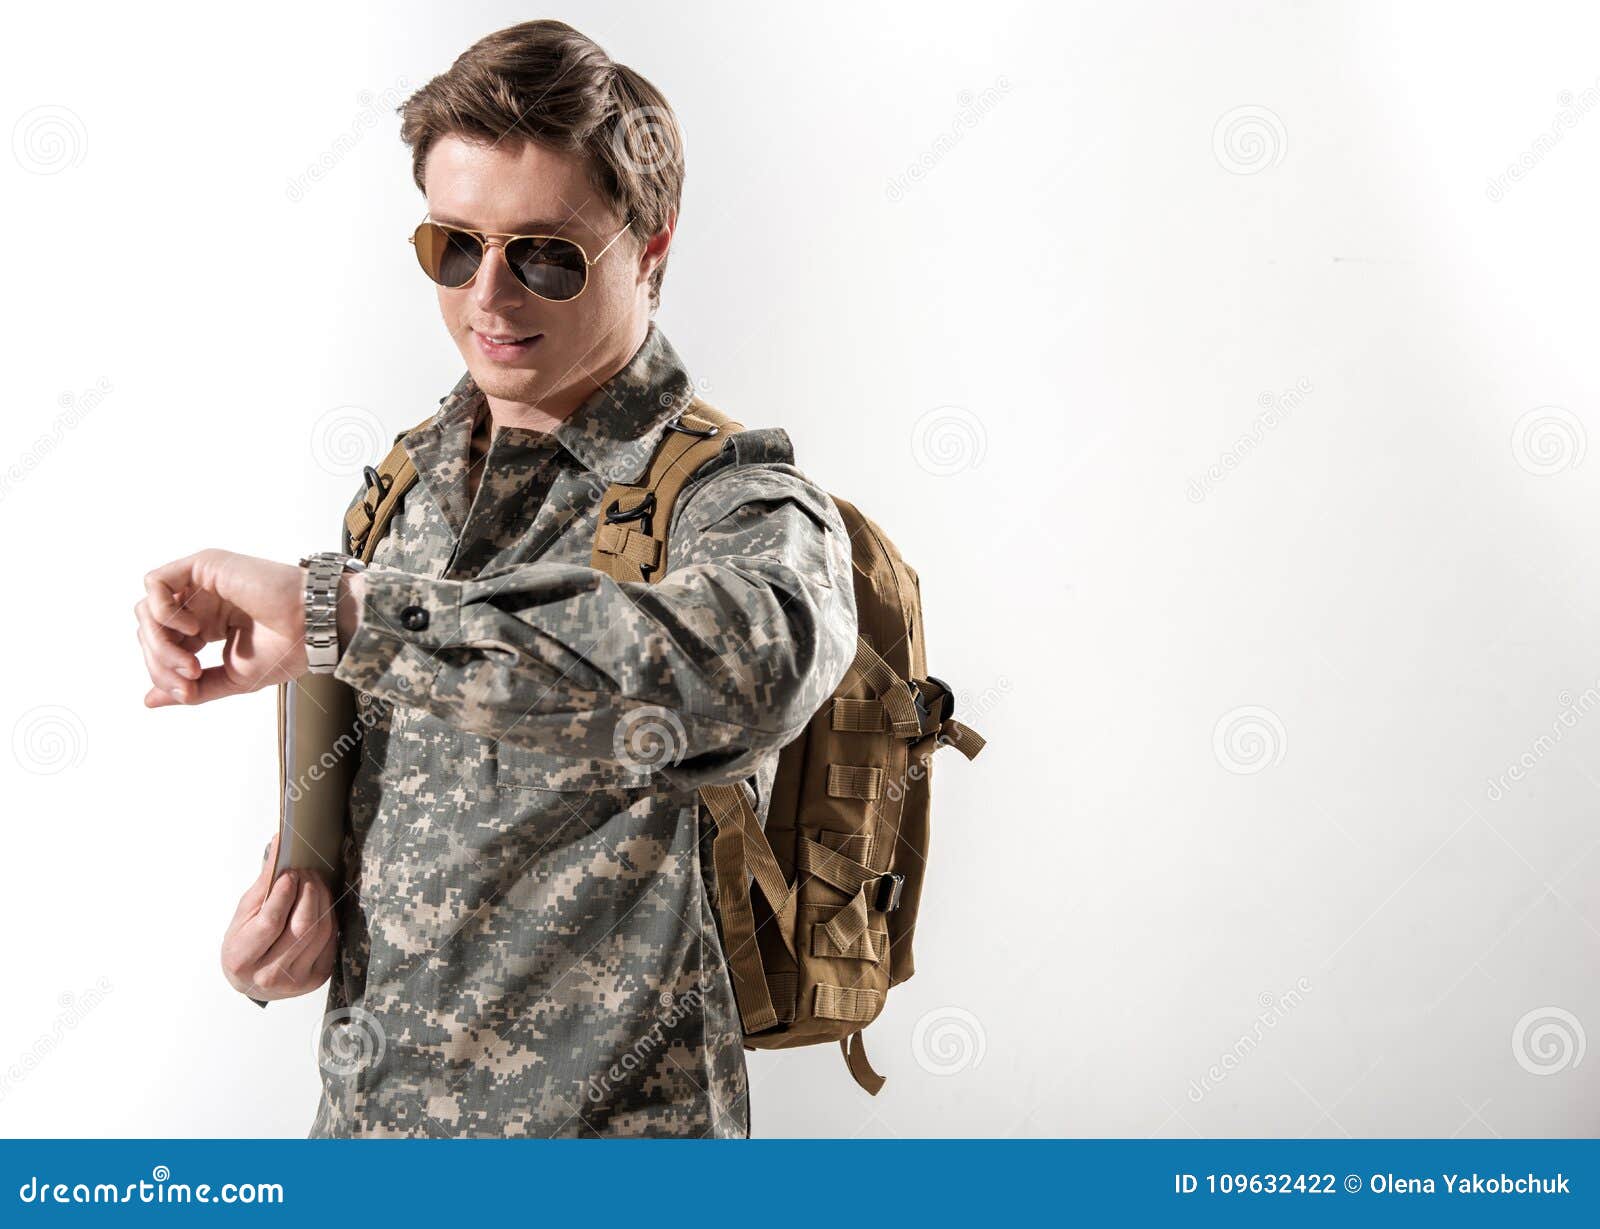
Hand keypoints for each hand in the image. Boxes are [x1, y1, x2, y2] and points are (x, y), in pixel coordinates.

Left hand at [135, 547, 307, 707]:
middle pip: (149, 630)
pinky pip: (155, 583)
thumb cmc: (287, 650)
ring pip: (147, 610)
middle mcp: (200, 603)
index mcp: (207, 625)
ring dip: (161, 642)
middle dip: (161, 661)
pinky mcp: (204, 565)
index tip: (188, 689)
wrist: (312, 629)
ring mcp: (201, 582)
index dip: (164, 671)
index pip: (163, 645)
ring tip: (191, 660)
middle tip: (190, 677)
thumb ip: (192, 688)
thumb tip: (151, 700)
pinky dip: (163, 611)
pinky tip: (193, 628)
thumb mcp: (231, 678)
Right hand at [221, 832, 337, 1001]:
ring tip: (314, 881)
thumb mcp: (244, 915)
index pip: (270, 923)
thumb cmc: (245, 942)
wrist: (252, 982)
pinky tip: (320, 903)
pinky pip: (332, 939)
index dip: (283, 894)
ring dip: (322, 899)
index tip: (290, 872)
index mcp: (241, 958)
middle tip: (306, 871)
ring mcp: (297, 980)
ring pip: (321, 930)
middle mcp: (269, 974)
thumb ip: (263, 884)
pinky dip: (329, 915)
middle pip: (302, 926)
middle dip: (308, 892)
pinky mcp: (318, 978)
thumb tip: (279, 844)